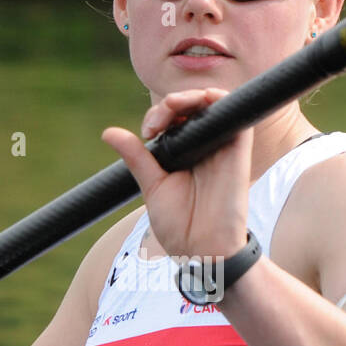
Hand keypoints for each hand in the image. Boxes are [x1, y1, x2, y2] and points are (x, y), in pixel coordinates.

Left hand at [101, 88, 250, 259]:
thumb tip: (108, 133)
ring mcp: (221, 146)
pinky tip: (201, 100)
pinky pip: (234, 111)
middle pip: (190, 107)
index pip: (172, 120)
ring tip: (172, 108)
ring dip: (189, 96)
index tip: (147, 133)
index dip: (158, 116)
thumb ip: (136, 157)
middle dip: (168, 105)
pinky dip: (218, 97)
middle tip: (155, 125)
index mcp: (184, 155)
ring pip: (210, 103)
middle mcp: (204, 147)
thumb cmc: (180, 226)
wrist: (202, 250)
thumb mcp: (152, 186)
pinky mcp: (237, 148)